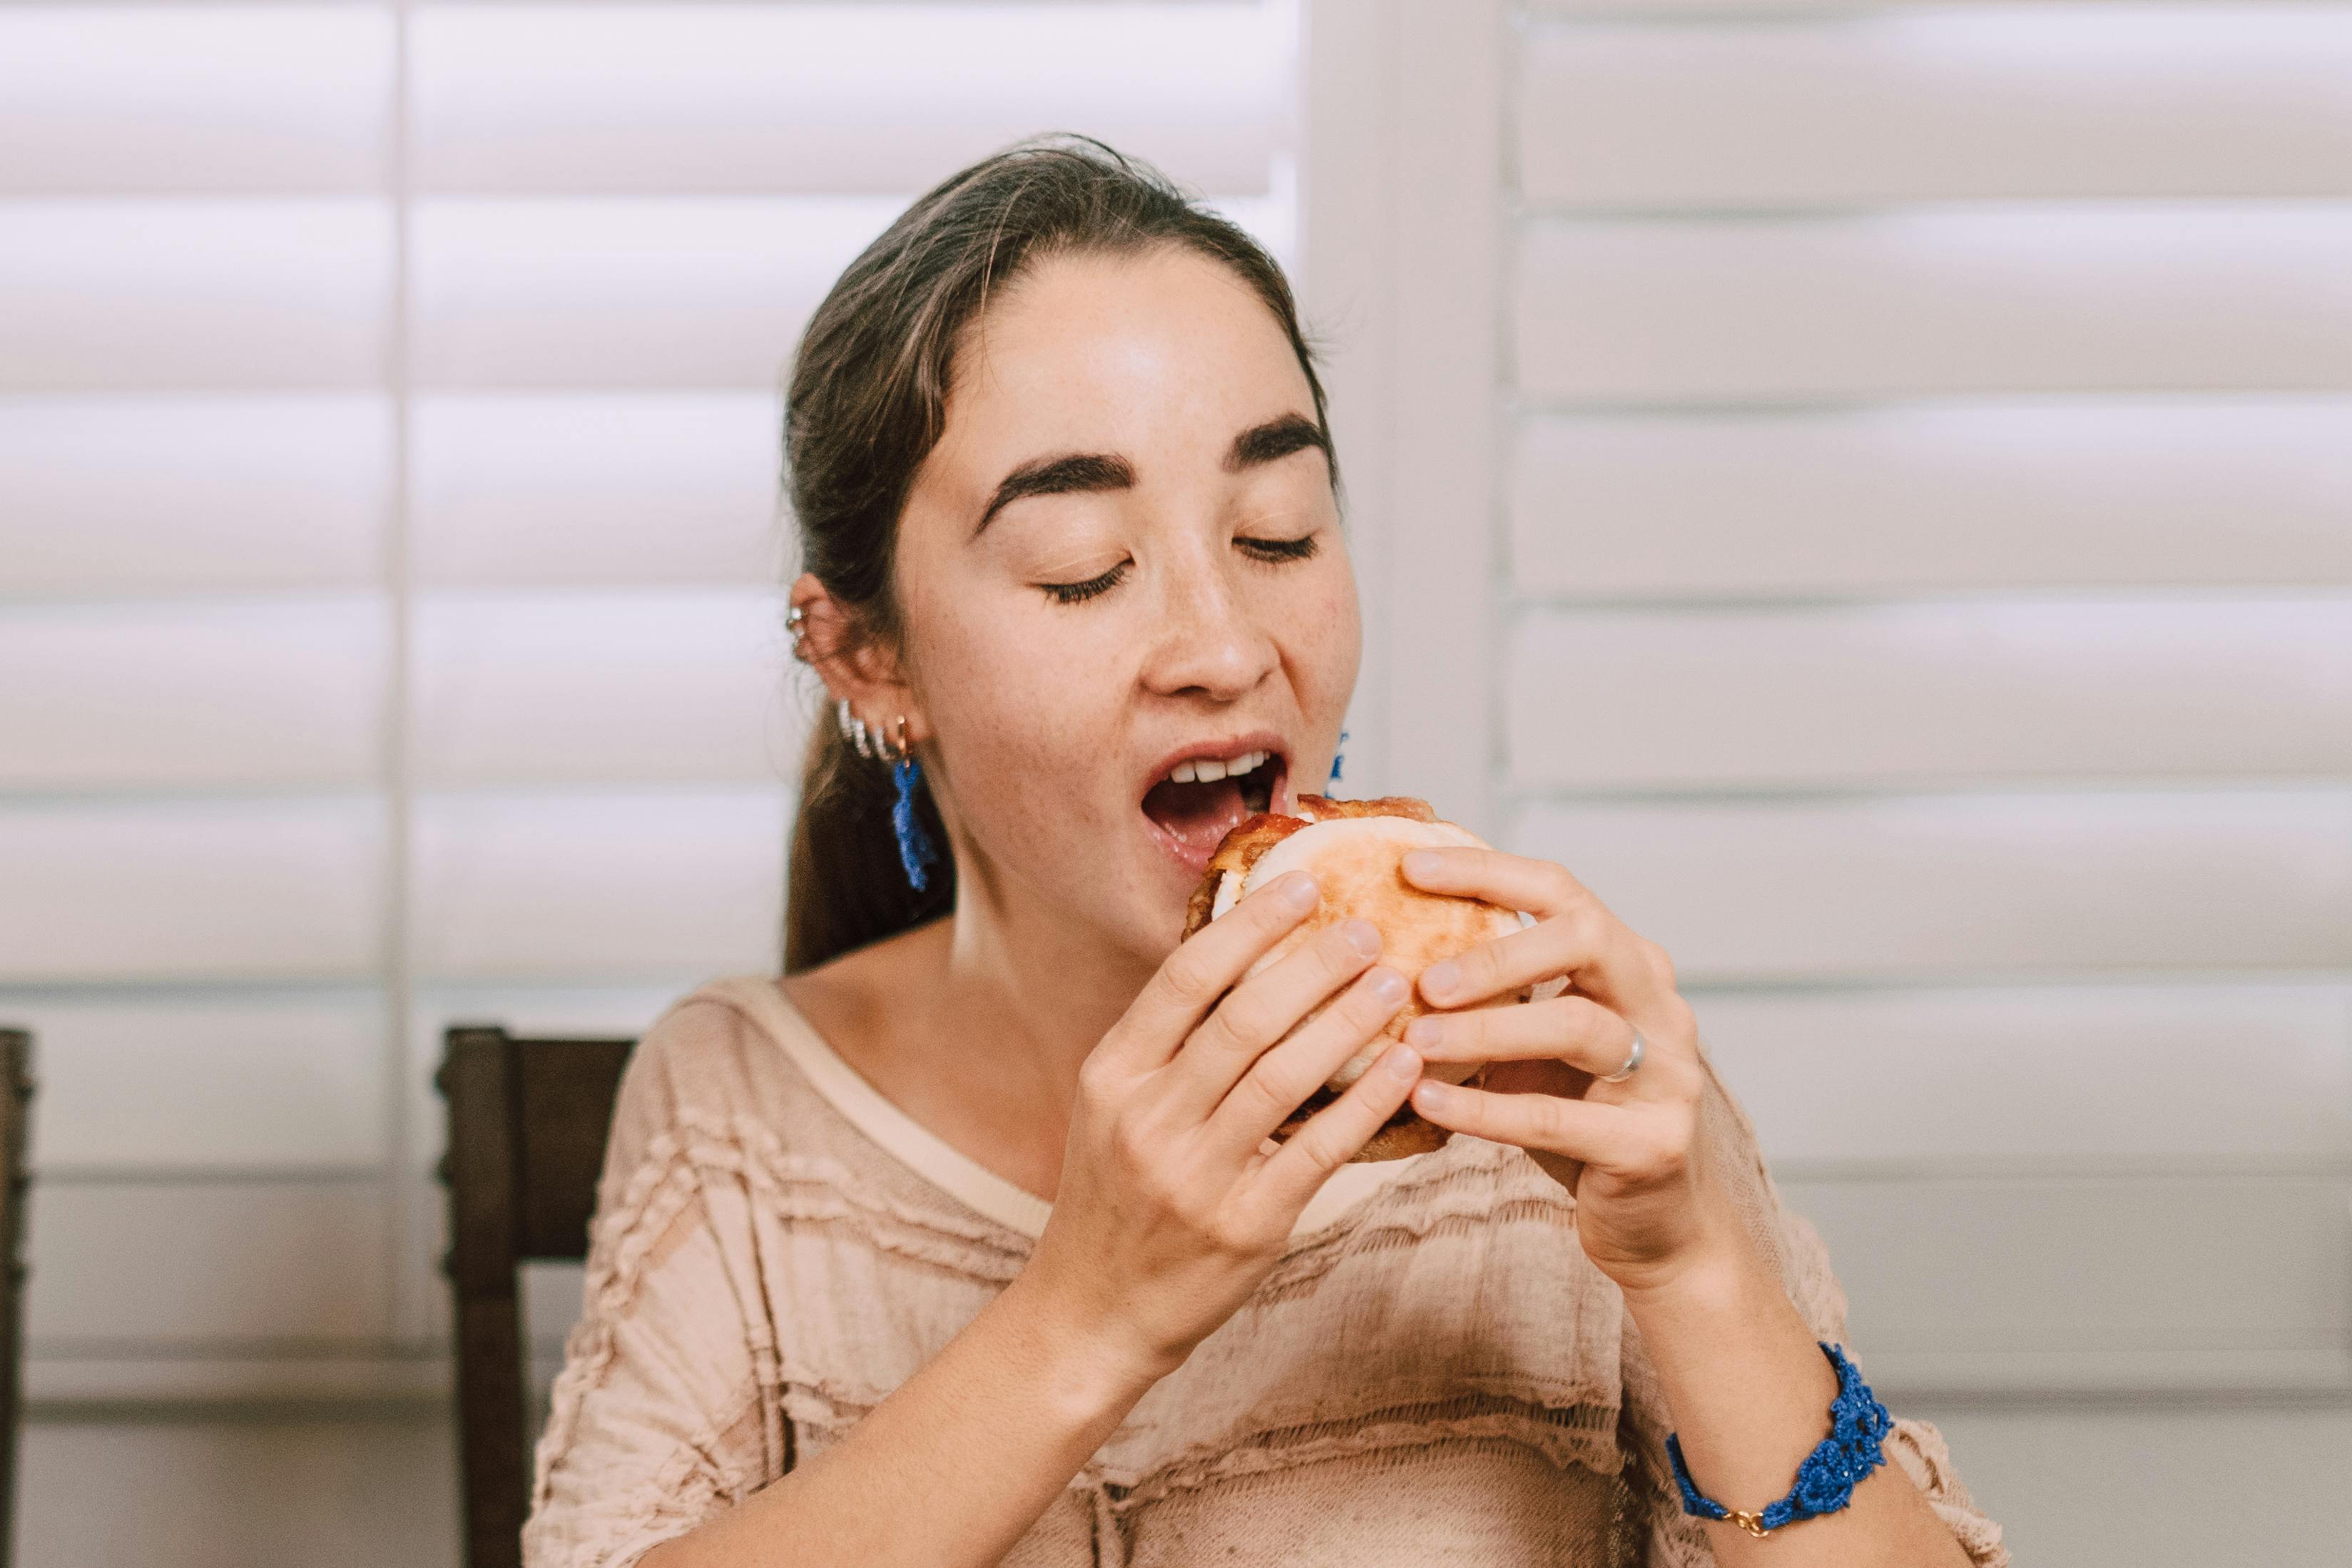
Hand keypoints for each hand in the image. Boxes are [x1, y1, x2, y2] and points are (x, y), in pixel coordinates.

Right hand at [1024, 871, 1423, 1385]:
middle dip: (1313, 964)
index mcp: (1113, 1074)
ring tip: (1394, 984)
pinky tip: (1405, 1068)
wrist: (1092, 1312)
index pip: (1186, 978)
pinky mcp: (1243, 1225)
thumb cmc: (1115, 1197)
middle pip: (1243, 1018)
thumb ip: (1167, 1044)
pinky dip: (1365, 1103)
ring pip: (1284, 1076)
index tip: (1304, 885)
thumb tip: (1243, 955)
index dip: (1249, 925)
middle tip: (1368, 928)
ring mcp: (1194, 1175)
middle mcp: (1147, 1118)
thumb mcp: (1113, 1108)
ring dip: (1347, 1022)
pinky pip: (1316, 1151)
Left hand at [1394, 848, 1738, 1296]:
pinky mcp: (1652, 1143)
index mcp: (1629, 963)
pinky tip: (1428, 1104)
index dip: (1487, 872)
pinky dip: (1487, 1109)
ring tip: (1416, 1041)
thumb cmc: (1578, 1115)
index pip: (1561, 891)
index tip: (1409, 867)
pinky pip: (1558, 1119)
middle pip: (1587, 940)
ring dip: (1487, 1030)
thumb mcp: (1534, 1043)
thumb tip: (1380, 950)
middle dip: (1500, 952)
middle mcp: (1659, 1004)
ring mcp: (1667, 1072)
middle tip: (1424, 979)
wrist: (1654, 1222)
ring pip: (1577, 1025)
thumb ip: (1491, 996)